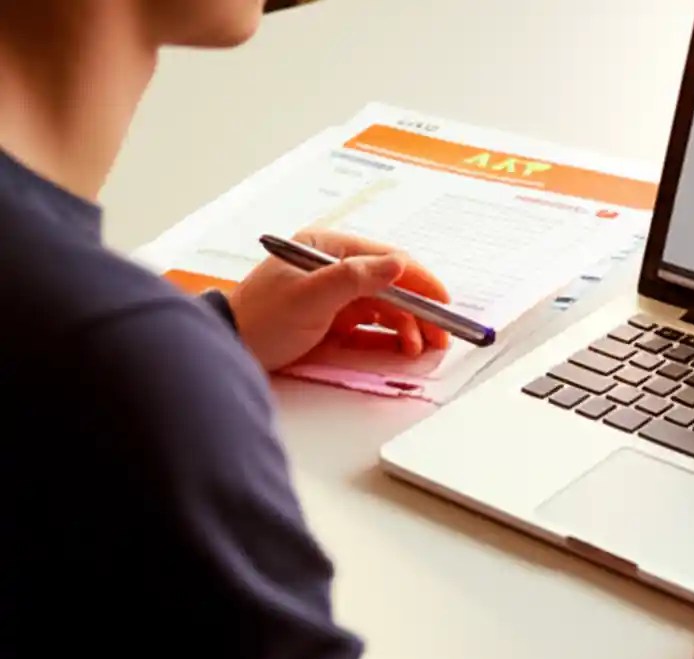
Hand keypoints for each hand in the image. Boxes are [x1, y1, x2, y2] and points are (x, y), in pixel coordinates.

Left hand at [228, 230, 449, 371]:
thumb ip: (355, 278)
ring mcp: (335, 294)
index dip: (419, 280)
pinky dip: (391, 335)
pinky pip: (373, 325)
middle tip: (441, 333)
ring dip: (408, 325)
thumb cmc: (260, 321)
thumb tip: (398, 263)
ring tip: (423, 347)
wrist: (229, 350)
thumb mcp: (309, 298)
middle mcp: (334, 268)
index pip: (386, 259)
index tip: (442, 302)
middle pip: (391, 284)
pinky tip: (405, 347)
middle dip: (419, 308)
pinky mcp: (334, 320)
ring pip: (386, 306)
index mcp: (327, 249)